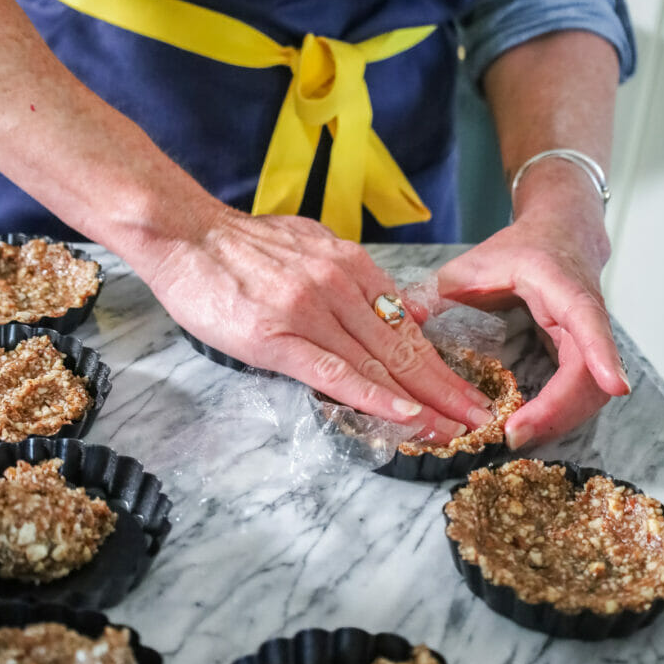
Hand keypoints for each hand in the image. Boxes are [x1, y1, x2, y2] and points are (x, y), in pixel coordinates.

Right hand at [146, 204, 493, 442]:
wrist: (183, 234)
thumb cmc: (239, 245)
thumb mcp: (308, 244)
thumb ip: (348, 274)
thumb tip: (384, 302)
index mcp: (349, 265)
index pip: (406, 323)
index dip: (439, 361)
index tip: (465, 389)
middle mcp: (338, 286)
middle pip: (402, 347)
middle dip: (445, 388)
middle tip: (480, 418)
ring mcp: (308, 312)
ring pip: (377, 364)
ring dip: (422, 402)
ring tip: (454, 430)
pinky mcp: (276, 337)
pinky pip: (334, 372)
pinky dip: (373, 397)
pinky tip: (403, 415)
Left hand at [435, 193, 629, 448]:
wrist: (560, 233)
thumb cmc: (517, 248)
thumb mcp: (471, 264)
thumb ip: (433, 291)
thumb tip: (392, 319)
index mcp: (557, 280)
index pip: (587, 316)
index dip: (600, 350)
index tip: (613, 385)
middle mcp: (584, 310)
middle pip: (590, 370)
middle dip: (560, 408)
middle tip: (515, 434)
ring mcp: (591, 335)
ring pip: (591, 388)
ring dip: (560, 418)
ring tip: (517, 436)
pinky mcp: (588, 353)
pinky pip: (583, 390)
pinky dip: (559, 413)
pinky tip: (529, 426)